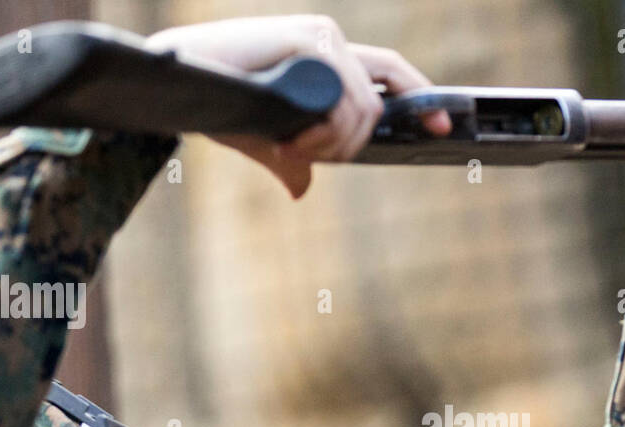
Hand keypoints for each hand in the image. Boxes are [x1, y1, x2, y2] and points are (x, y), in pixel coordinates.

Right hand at [145, 15, 450, 198]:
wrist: (182, 80)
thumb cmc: (220, 102)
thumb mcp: (267, 139)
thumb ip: (294, 159)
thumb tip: (301, 190)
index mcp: (329, 57)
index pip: (390, 73)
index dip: (421, 99)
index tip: (442, 127)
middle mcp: (331, 40)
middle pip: (382, 98)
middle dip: (356, 141)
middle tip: (310, 155)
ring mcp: (322, 39)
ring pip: (364, 109)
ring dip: (333, 144)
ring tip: (292, 148)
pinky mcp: (309, 42)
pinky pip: (343, 102)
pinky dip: (323, 132)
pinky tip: (292, 139)